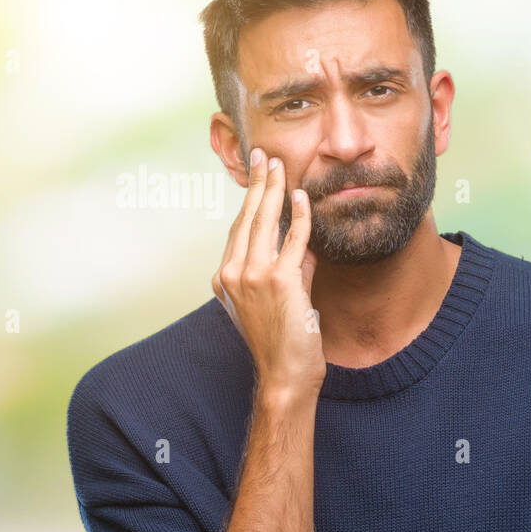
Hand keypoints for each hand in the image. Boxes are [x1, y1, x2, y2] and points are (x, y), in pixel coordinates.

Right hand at [212, 149, 324, 396]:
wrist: (286, 374)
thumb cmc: (285, 341)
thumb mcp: (283, 298)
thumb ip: (293, 268)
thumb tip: (305, 241)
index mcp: (225, 278)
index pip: (238, 229)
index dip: (249, 200)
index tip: (256, 176)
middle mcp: (232, 273)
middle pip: (246, 218)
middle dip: (258, 183)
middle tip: (265, 157)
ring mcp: (252, 276)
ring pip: (263, 222)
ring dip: (273, 189)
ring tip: (279, 166)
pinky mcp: (277, 281)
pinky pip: (292, 240)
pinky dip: (299, 217)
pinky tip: (301, 198)